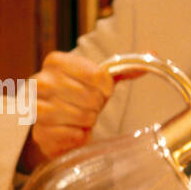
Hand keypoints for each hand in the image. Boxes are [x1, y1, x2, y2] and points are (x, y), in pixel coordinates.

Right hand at [20, 51, 117, 169]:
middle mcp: (40, 81)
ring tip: (82, 118)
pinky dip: (81, 136)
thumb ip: (124, 67)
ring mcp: (37, 108)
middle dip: (96, 105)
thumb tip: (154, 53)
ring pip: (82, 116)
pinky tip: (75, 131)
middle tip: (90, 107)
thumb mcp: (99, 79)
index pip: (96, 75)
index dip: (106, 87)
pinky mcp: (39, 133)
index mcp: (54, 61)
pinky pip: (74, 135)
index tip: (102, 91)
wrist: (58, 124)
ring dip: (89, 121)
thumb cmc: (79, 98)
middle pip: (90, 96)